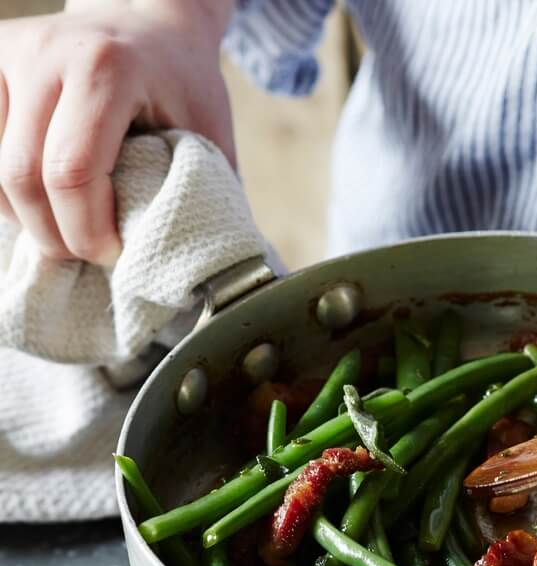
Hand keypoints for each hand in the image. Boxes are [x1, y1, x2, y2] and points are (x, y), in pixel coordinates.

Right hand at [0, 2, 234, 265]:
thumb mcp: (208, 131)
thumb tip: (202, 262)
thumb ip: (203, 189)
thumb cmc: (182, 82)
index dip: (86, 230)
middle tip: (86, 254)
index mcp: (107, 69)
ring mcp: (9, 53)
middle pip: (23, 175)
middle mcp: (47, 54)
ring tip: (65, 230)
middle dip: (53, 233)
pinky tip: (40, 203)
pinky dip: (6, 190)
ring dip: (24, 215)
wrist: (149, 22)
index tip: (114, 253)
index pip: (72, 172)